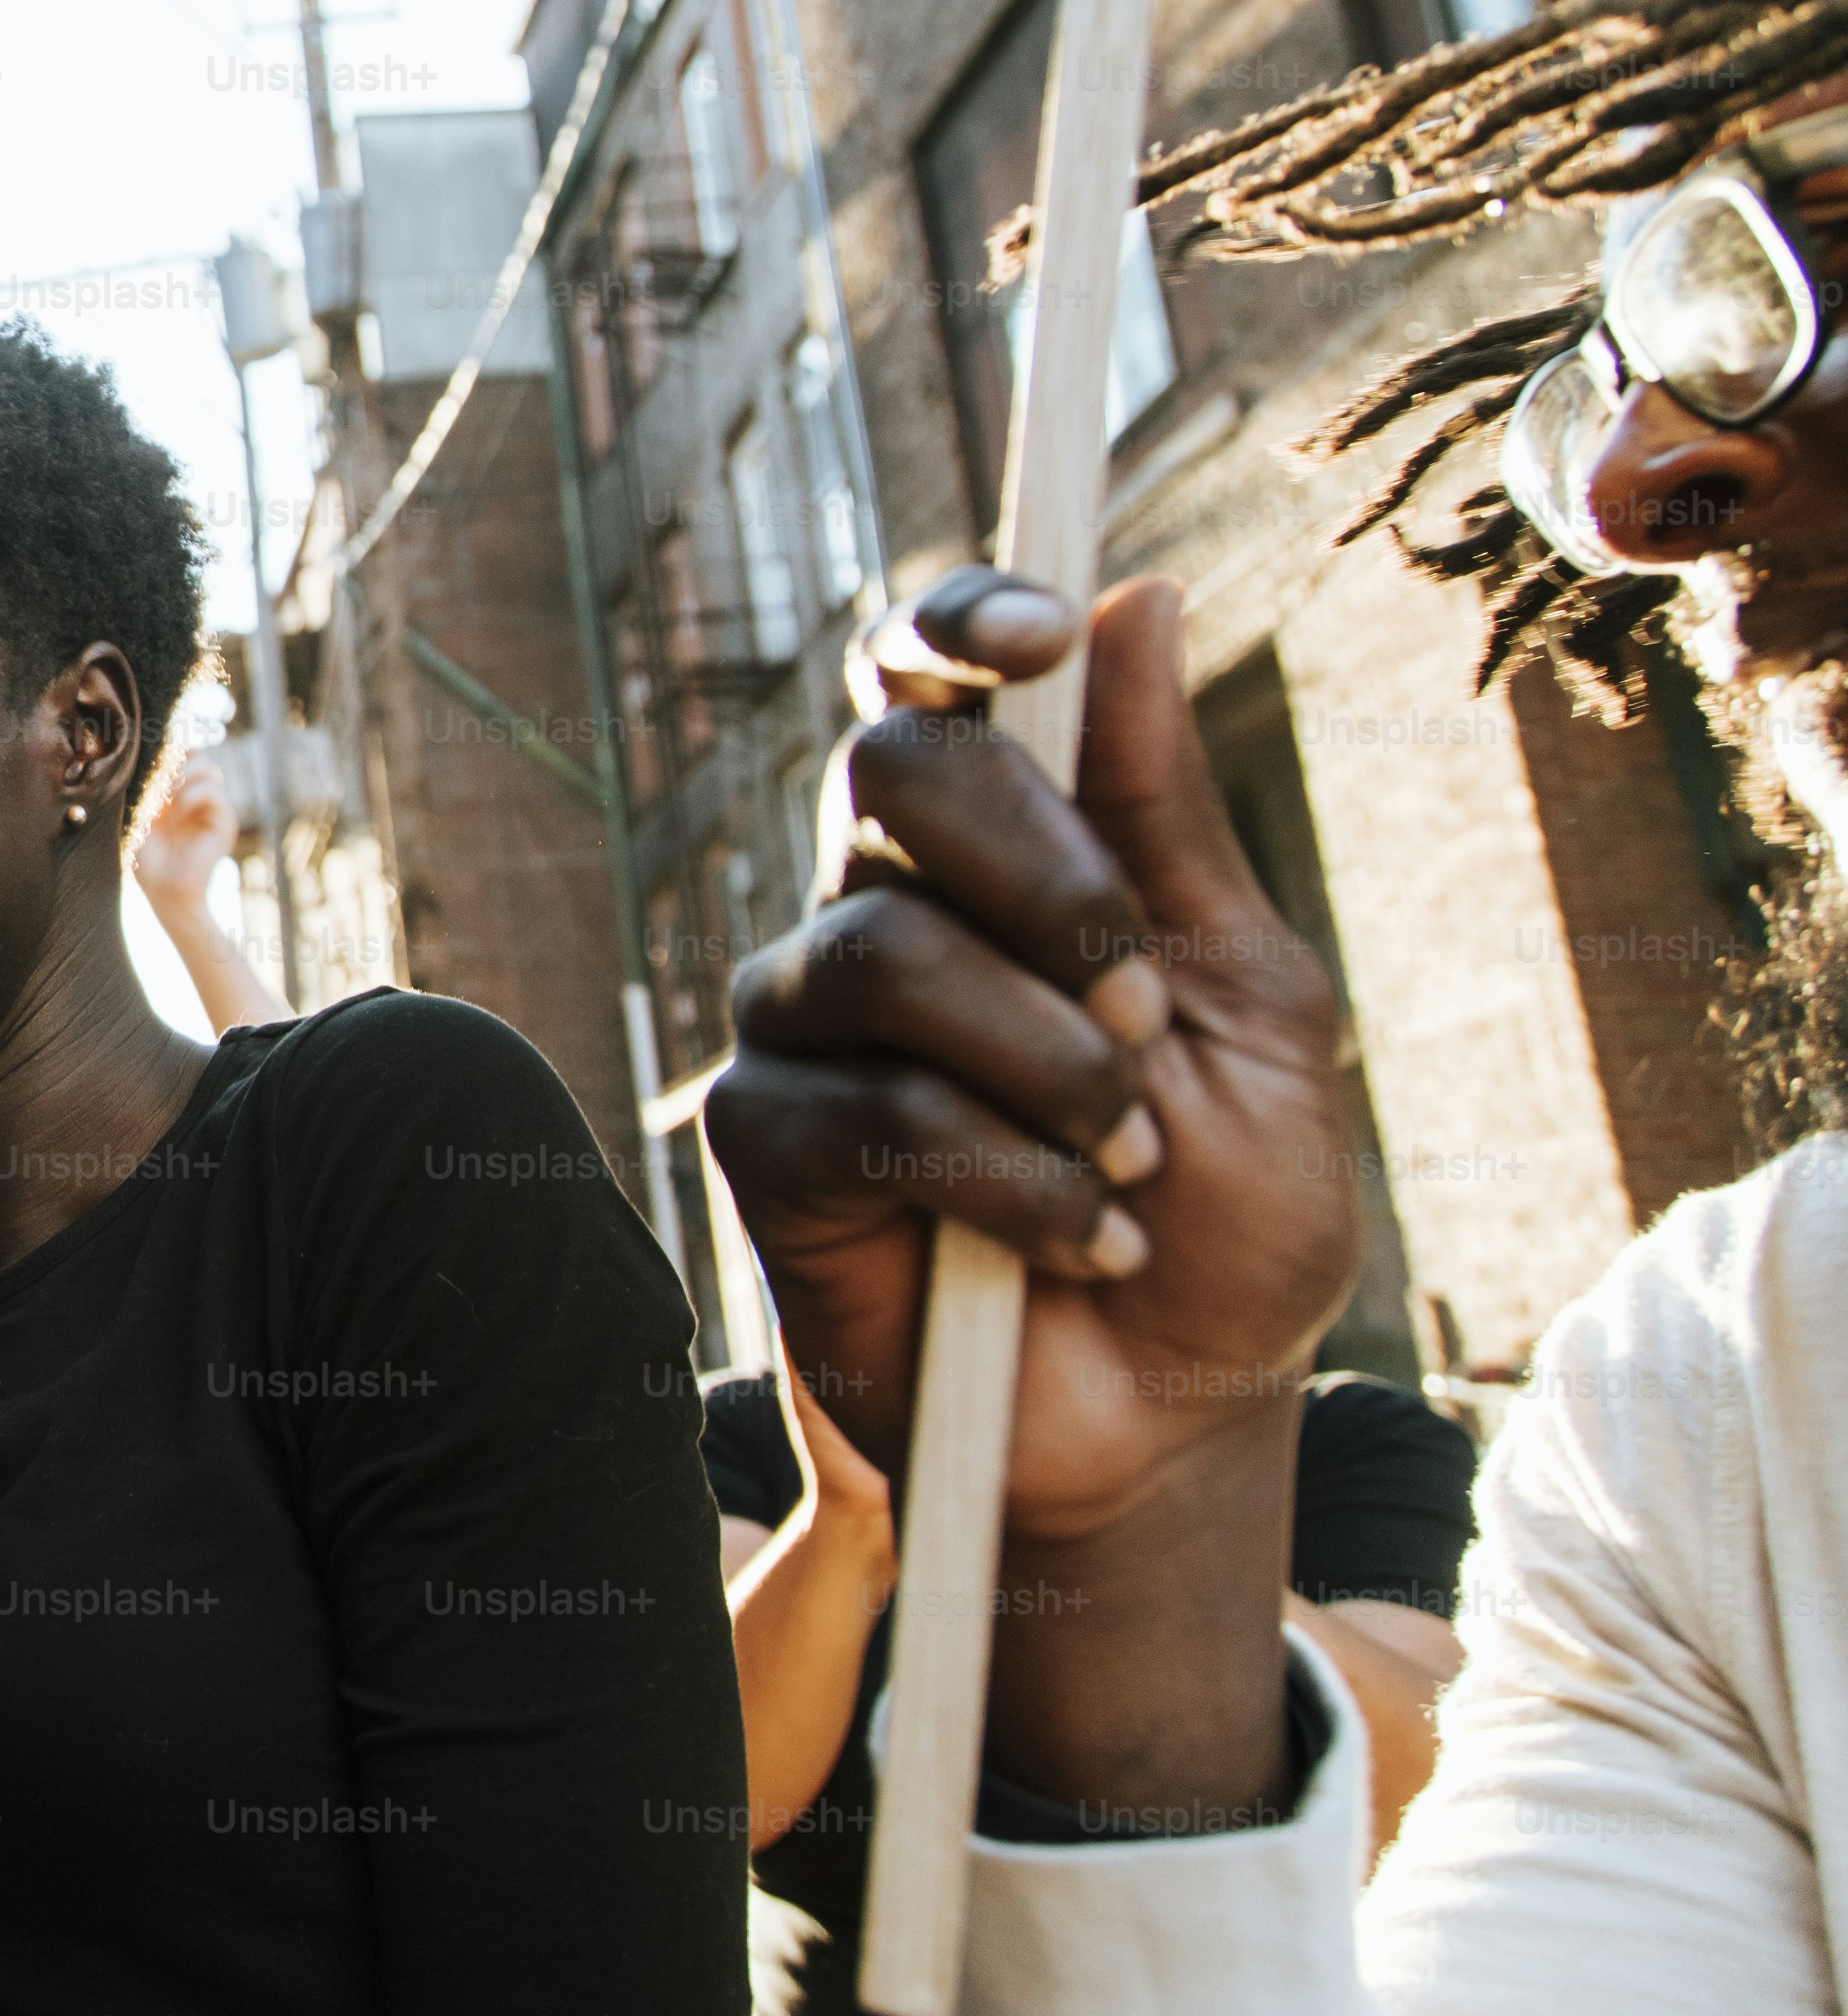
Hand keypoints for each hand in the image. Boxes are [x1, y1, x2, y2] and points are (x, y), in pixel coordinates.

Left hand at [128, 757, 239, 915]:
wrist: (164, 891)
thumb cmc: (147, 858)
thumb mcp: (141, 815)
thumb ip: (148, 786)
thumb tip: (151, 755)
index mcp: (178, 791)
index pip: (181, 752)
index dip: (167, 748)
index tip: (148, 758)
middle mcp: (197, 795)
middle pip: (198, 752)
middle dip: (177, 757)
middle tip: (158, 776)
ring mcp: (213, 807)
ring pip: (208, 767)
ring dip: (183, 775)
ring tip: (165, 796)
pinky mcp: (224, 821)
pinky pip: (213, 791)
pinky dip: (191, 796)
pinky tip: (177, 814)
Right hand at [708, 570, 1356, 1544]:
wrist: (1174, 1422)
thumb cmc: (1225, 1213)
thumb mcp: (1253, 1002)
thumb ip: (1171, 817)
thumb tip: (1142, 593)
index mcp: (995, 853)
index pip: (927, 681)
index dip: (959, 621)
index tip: (1044, 636)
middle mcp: (877, 903)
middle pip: (891, 767)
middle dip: (1050, 879)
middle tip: (1142, 1006)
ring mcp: (802, 1020)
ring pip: (882, 946)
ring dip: (1046, 1065)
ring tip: (1127, 1164)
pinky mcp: (763, 1140)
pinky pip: (865, 1105)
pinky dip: (1007, 1181)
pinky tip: (1068, 1244)